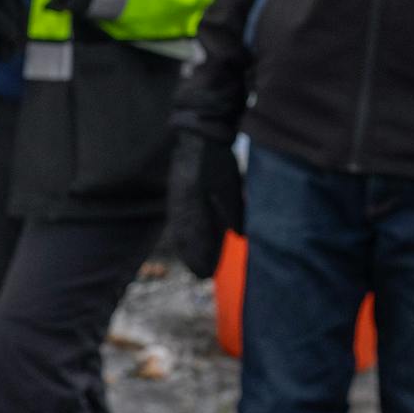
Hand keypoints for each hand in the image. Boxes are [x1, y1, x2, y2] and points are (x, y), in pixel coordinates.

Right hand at [167, 134, 244, 276]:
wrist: (197, 137)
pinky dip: (180, 236)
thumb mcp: (231, 186)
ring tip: (192, 266)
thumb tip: (239, 236)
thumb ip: (234, 211)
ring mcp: (176, 200)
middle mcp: (183, 205)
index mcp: (197, 203)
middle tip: (201, 275)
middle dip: (194, 258)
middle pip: (187, 238)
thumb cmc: (218, 161)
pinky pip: (176, 221)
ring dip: (186, 251)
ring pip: (180, 231)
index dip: (204, 256)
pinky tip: (182, 244)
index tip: (209, 272)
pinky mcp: (174, 195)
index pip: (200, 237)